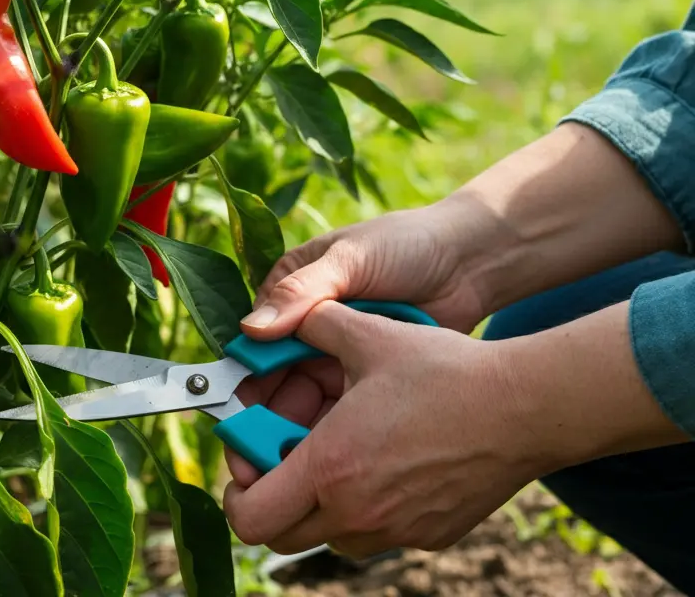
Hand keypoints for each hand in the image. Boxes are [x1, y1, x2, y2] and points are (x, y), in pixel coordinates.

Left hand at [224, 300, 684, 557]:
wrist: (522, 408)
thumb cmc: (443, 370)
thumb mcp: (366, 333)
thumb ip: (312, 323)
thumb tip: (281, 319)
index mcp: (330, 466)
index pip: (250, 515)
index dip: (236, 487)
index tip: (247, 450)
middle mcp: (356, 511)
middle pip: (280, 535)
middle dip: (269, 496)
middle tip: (282, 450)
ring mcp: (395, 531)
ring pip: (328, 535)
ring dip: (315, 502)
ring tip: (334, 449)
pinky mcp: (428, 536)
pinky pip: (374, 533)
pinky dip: (361, 506)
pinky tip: (381, 458)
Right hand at [229, 205, 496, 446]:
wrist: (470, 261)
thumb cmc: (406, 244)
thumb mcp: (352, 260)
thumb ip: (303, 292)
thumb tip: (251, 329)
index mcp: (291, 291)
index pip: (256, 343)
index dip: (245, 383)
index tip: (240, 421)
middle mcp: (308, 326)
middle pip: (277, 381)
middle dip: (269, 419)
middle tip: (266, 459)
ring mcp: (338, 354)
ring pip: (308, 402)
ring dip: (301, 431)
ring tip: (301, 466)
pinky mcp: (369, 377)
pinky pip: (344, 411)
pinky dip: (336, 433)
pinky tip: (336, 459)